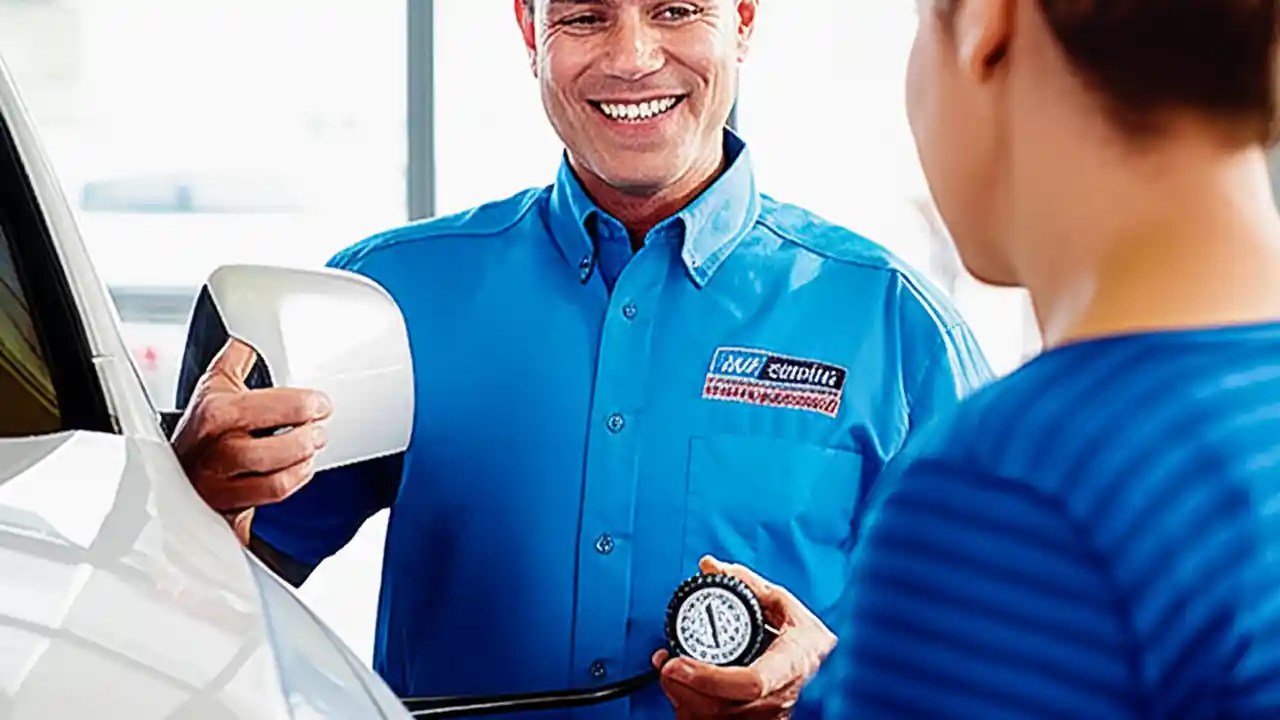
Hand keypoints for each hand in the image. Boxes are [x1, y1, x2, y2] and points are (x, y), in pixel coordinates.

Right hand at [170, 337, 331, 544]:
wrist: (173, 473)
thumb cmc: (197, 429)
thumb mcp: (212, 386)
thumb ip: (237, 358)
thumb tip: (252, 331)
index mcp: (215, 414)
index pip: (269, 408)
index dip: (304, 405)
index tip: (320, 403)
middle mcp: (216, 452)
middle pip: (274, 451)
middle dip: (307, 439)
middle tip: (321, 430)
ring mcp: (221, 485)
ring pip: (276, 483)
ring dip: (304, 464)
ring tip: (312, 449)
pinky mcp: (229, 510)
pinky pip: (268, 504)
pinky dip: (292, 485)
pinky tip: (299, 470)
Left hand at [651, 556, 836, 718]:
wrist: (812, 666)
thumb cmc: (799, 634)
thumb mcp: (782, 603)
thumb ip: (747, 583)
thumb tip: (710, 566)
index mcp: (795, 660)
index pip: (752, 682)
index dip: (711, 678)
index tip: (680, 664)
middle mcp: (782, 694)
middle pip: (725, 707)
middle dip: (687, 689)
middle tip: (666, 666)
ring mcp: (769, 715)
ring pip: (715, 719)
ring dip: (685, 699)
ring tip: (670, 675)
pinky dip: (691, 708)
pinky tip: (683, 689)